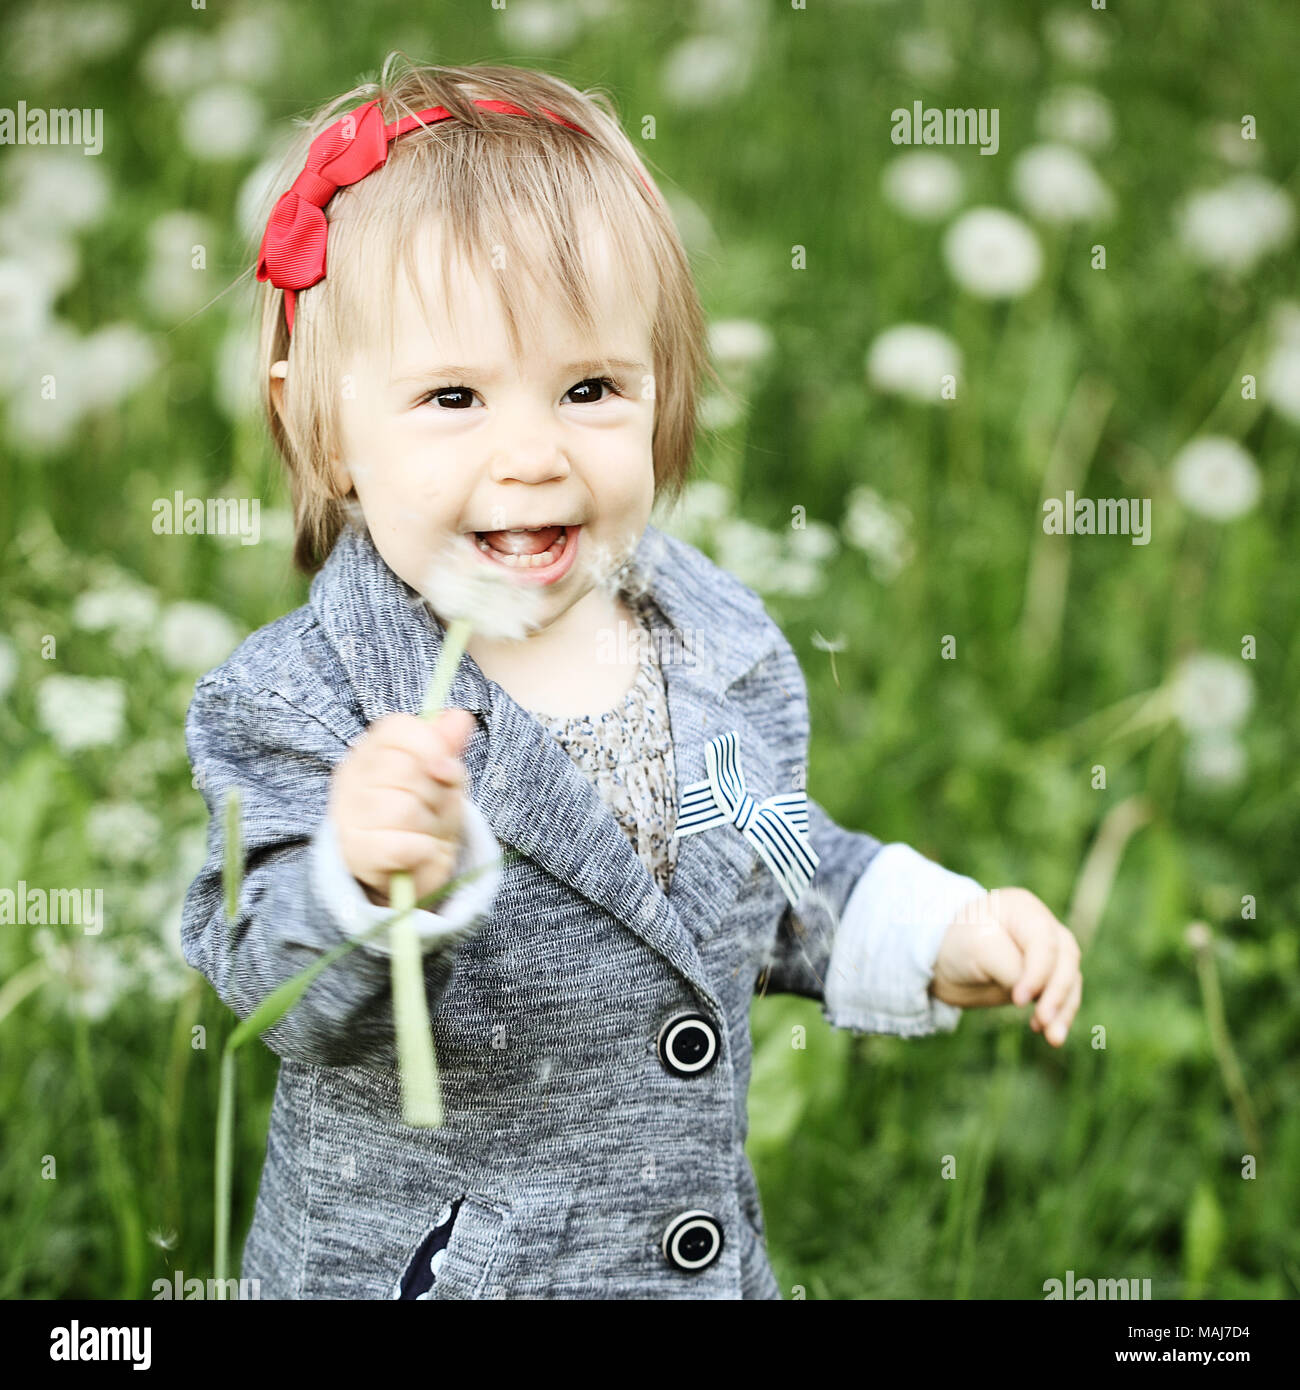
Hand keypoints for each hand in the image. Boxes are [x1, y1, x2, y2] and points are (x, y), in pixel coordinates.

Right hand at [328, 709, 475, 907]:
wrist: (401, 875)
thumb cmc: (420, 818)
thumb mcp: (439, 778)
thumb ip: (446, 747)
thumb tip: (460, 717)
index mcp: (369, 751)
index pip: (399, 728)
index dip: (431, 745)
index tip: (440, 766)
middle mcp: (353, 780)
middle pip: (407, 767)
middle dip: (437, 789)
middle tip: (433, 806)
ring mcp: (351, 818)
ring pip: (406, 808)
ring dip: (432, 822)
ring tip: (426, 830)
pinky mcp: (360, 855)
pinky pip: (407, 846)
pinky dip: (425, 850)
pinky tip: (420, 851)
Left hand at [929, 887, 1081, 1045]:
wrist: (942, 962)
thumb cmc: (957, 945)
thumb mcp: (976, 948)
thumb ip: (1009, 966)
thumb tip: (1036, 994)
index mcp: (1023, 908)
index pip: (1044, 941)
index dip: (1038, 972)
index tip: (1019, 1000)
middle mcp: (1043, 926)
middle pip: (1065, 959)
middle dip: (1057, 993)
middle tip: (1042, 1020)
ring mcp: (1048, 951)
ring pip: (1070, 979)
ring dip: (1064, 1009)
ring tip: (1053, 1038)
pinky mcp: (1047, 977)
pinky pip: (1065, 995)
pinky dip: (1061, 1015)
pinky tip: (1050, 1033)